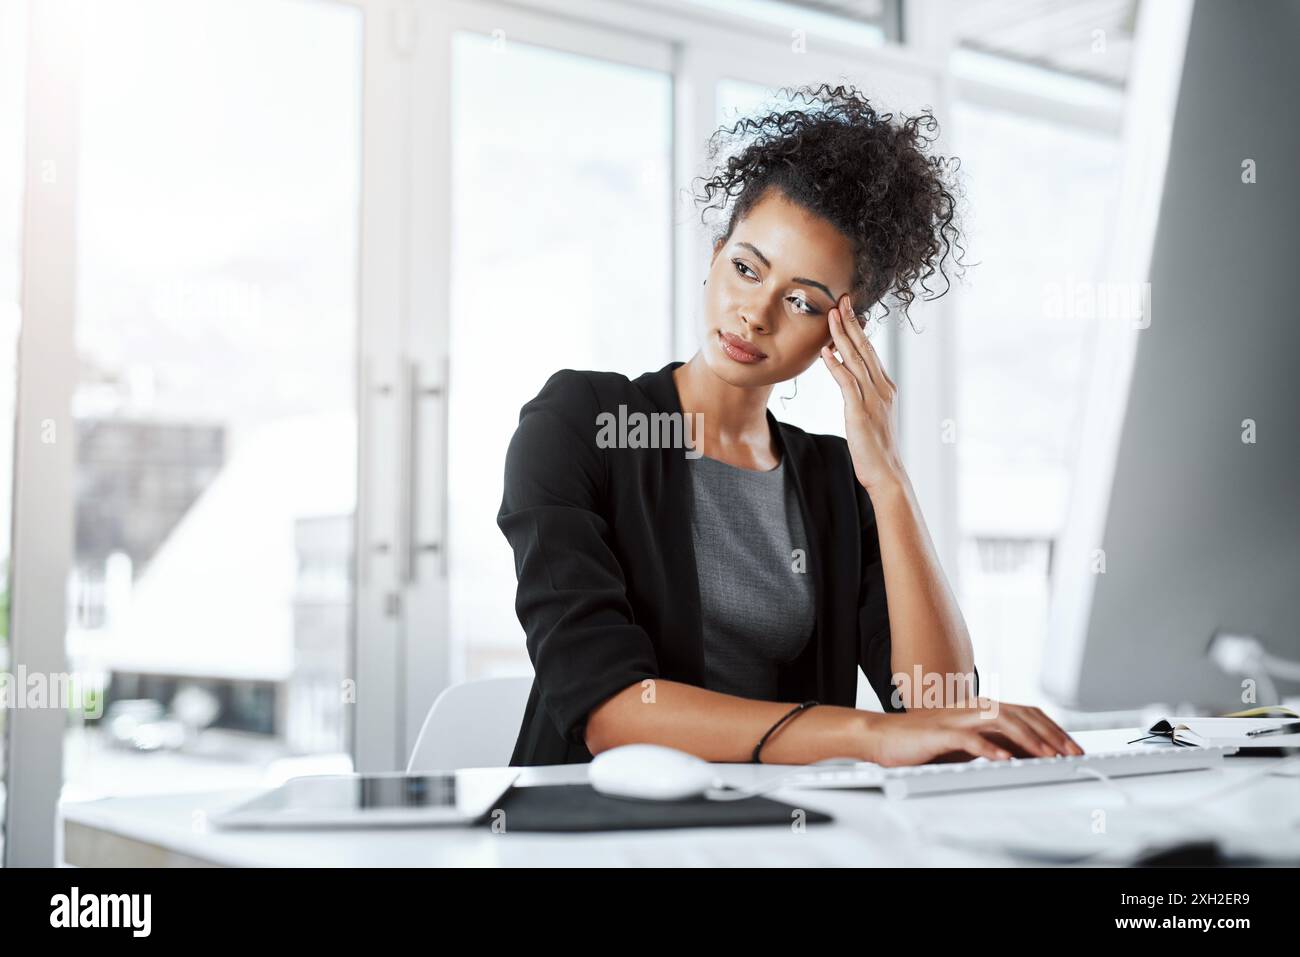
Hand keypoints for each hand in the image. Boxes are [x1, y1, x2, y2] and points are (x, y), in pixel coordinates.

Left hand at [819, 294, 903, 494]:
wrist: (887, 473)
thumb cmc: (876, 448)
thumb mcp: (871, 415)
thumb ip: (862, 395)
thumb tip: (848, 379)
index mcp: (885, 387)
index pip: (870, 351)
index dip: (858, 328)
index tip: (847, 309)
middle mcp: (881, 388)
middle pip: (864, 348)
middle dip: (851, 322)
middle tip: (840, 299)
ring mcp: (873, 399)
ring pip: (856, 360)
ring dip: (842, 336)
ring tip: (831, 315)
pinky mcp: (860, 412)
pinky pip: (847, 383)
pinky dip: (836, 366)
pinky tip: (826, 352)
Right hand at [860, 700, 1085, 766]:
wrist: (882, 735)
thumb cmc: (923, 742)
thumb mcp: (966, 742)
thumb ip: (993, 743)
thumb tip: (1025, 755)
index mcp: (980, 709)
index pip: (1026, 712)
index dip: (1052, 728)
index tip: (1072, 747)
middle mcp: (972, 708)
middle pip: (1020, 714)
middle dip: (1050, 734)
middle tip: (1071, 753)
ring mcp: (956, 718)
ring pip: (1001, 721)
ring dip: (1027, 739)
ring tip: (1046, 756)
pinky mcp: (939, 732)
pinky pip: (969, 738)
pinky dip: (989, 748)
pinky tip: (1004, 760)